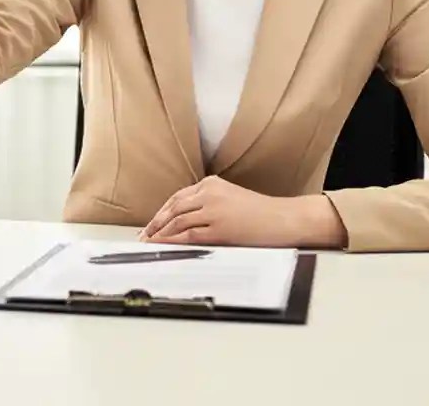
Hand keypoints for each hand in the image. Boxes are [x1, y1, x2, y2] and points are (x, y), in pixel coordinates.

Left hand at [138, 176, 346, 248]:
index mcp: (211, 183)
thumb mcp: (231, 199)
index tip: (151, 224)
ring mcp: (213, 209)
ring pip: (177, 222)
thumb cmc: (262, 214)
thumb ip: (208, 204)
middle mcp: (209, 192)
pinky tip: (163, 246)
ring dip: (160, 233)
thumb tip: (183, 222)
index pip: (177, 198)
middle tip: (143, 236)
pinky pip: (188, 235)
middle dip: (155, 223)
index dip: (161, 213)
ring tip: (149, 244)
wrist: (285, 219)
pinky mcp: (219, 227)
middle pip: (173, 208)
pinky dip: (172, 241)